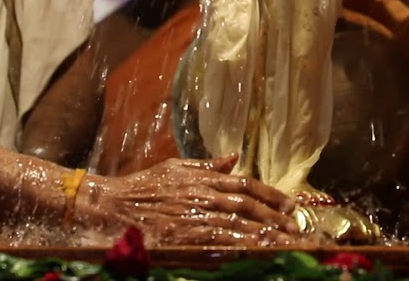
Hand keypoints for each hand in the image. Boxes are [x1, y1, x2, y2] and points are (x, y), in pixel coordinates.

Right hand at [87, 155, 299, 245]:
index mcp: (202, 177)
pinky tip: (257, 252)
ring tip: (286, 242)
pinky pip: (219, 241)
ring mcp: (194, 215)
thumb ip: (207, 165)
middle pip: (248, 205)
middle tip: (296, 227)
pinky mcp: (185, 235)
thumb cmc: (143, 187)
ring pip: (238, 224)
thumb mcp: (176, 167)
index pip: (245, 183)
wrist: (113, 205)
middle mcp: (202, 194)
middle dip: (275, 217)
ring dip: (265, 234)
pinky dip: (241, 245)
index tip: (289, 205)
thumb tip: (233, 156)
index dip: (270, 194)